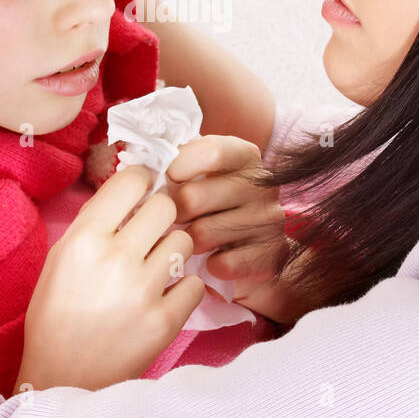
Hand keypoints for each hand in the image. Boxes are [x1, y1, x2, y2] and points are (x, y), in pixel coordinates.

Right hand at [16, 165, 206, 390]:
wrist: (62, 379)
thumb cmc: (56, 315)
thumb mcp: (60, 258)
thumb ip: (95, 222)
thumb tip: (131, 191)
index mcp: (84, 239)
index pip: (131, 181)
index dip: (142, 182)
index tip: (143, 192)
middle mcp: (116, 259)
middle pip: (166, 206)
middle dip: (161, 216)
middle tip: (151, 233)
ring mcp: (143, 291)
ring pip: (184, 242)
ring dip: (173, 252)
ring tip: (155, 270)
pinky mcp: (165, 321)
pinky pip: (194, 283)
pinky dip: (182, 289)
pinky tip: (163, 297)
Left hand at [165, 134, 308, 325]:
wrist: (251, 245)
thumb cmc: (213, 202)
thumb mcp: (201, 172)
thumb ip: (178, 161)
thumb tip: (147, 164)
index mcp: (244, 155)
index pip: (210, 152)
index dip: (177, 167)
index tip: (166, 179)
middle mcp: (263, 184)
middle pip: (194, 197)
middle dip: (175, 212)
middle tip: (175, 217)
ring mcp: (270, 219)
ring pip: (202, 233)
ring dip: (188, 241)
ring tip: (193, 237)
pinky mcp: (272, 254)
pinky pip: (223, 263)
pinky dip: (210, 265)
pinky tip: (212, 258)